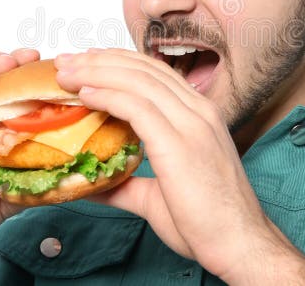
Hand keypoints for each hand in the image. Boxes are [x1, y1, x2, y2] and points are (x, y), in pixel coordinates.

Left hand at [54, 48, 287, 280]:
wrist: (239, 244)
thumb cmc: (208, 222)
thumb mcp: (159, 195)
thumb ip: (127, 183)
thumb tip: (96, 184)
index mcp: (200, 115)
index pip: (155, 73)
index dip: (117, 62)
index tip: (86, 63)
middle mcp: (198, 111)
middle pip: (143, 69)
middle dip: (100, 60)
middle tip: (66, 60)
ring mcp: (192, 124)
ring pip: (138, 80)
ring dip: (96, 72)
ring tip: (66, 72)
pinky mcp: (179, 143)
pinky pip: (137, 107)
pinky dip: (108, 95)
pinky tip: (85, 94)